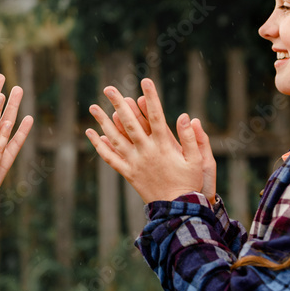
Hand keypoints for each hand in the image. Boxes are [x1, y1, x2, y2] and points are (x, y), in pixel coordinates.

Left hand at [86, 78, 204, 203]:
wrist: (176, 210)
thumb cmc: (190, 183)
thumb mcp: (198, 160)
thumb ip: (191, 138)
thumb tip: (185, 116)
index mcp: (164, 145)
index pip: (156, 115)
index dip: (150, 97)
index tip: (145, 80)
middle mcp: (146, 151)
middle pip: (130, 123)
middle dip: (118, 104)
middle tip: (108, 88)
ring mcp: (134, 162)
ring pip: (115, 138)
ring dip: (103, 121)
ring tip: (93, 106)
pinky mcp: (128, 173)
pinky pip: (110, 158)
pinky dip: (100, 146)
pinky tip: (92, 134)